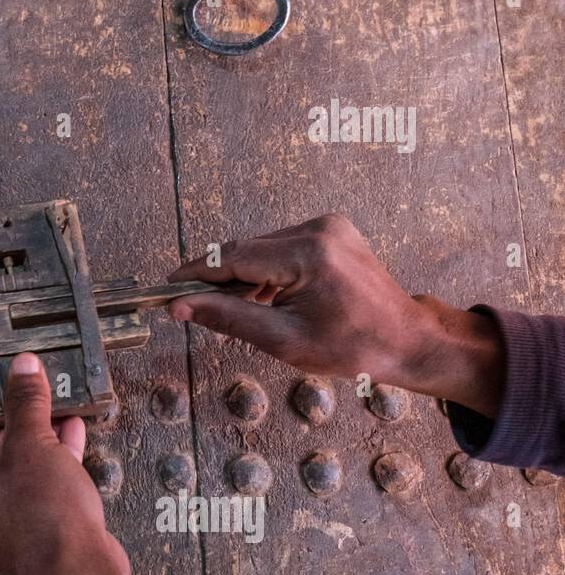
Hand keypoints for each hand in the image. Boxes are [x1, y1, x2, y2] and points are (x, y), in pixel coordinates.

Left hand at [0, 352, 189, 574]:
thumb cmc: (41, 515)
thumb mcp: (32, 444)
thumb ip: (26, 403)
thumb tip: (23, 366)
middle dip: (14, 412)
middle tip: (27, 380)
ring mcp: (4, 519)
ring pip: (19, 462)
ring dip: (39, 431)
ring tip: (54, 398)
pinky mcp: (34, 528)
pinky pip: (40, 481)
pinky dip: (54, 455)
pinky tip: (73, 428)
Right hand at [167, 213, 505, 417]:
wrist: (407, 341)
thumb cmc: (353, 348)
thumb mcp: (284, 340)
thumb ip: (228, 317)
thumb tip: (181, 307)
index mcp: (309, 253)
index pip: (233, 258)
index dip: (195, 275)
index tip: (166, 287)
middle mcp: (318, 229)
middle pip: (245, 250)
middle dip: (219, 279)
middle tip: (191, 307)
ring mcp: (328, 226)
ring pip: (260, 248)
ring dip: (243, 276)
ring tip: (243, 311)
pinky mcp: (332, 231)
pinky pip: (281, 247)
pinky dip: (266, 271)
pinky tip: (267, 298)